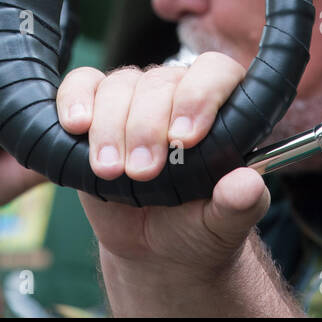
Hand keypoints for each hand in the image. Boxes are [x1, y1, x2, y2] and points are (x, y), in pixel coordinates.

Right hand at [56, 54, 298, 315]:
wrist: (158, 248)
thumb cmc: (198, 226)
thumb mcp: (224, 224)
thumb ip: (239, 205)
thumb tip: (247, 185)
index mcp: (222, 106)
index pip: (216, 73)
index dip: (199, 97)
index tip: (186, 139)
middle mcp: (178, 92)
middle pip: (160, 82)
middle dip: (147, 127)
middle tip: (144, 171)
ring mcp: (135, 98)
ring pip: (120, 86)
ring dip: (111, 128)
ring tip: (110, 172)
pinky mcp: (96, 109)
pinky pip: (81, 85)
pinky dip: (74, 101)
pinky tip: (76, 127)